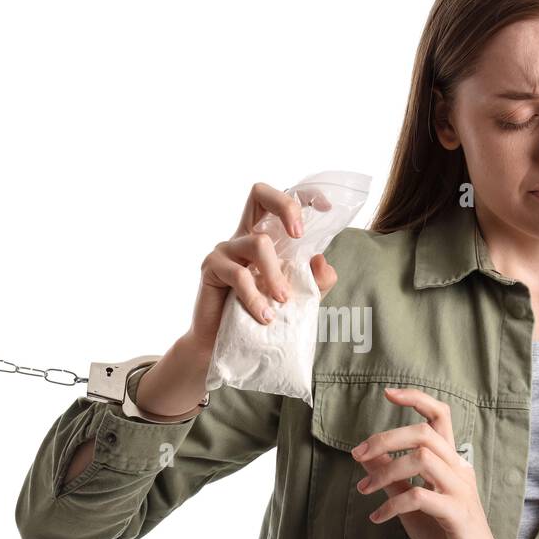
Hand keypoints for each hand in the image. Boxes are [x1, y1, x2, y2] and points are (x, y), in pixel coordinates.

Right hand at [186, 181, 338, 353]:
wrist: (223, 346)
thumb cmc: (258, 317)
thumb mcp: (296, 300)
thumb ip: (314, 282)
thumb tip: (321, 260)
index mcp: (264, 238)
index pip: (279, 204)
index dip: (304, 197)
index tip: (326, 208)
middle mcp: (243, 236)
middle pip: (259, 193)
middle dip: (286, 207)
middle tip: (299, 235)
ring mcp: (226, 249)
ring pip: (258, 243)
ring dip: (275, 274)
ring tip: (282, 301)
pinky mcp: (211, 267)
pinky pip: (239, 275)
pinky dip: (255, 297)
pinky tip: (264, 316)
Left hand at [350, 386, 511, 538]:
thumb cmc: (446, 535)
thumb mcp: (412, 502)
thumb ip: (393, 477)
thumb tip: (365, 455)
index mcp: (451, 462)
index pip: (440, 416)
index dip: (417, 398)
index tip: (388, 392)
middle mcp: (458, 469)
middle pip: (423, 433)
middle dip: (386, 438)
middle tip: (358, 454)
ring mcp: (460, 490)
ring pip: (422, 458)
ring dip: (385, 471)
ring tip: (365, 490)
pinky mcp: (457, 513)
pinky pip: (419, 497)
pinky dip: (391, 504)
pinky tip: (377, 517)